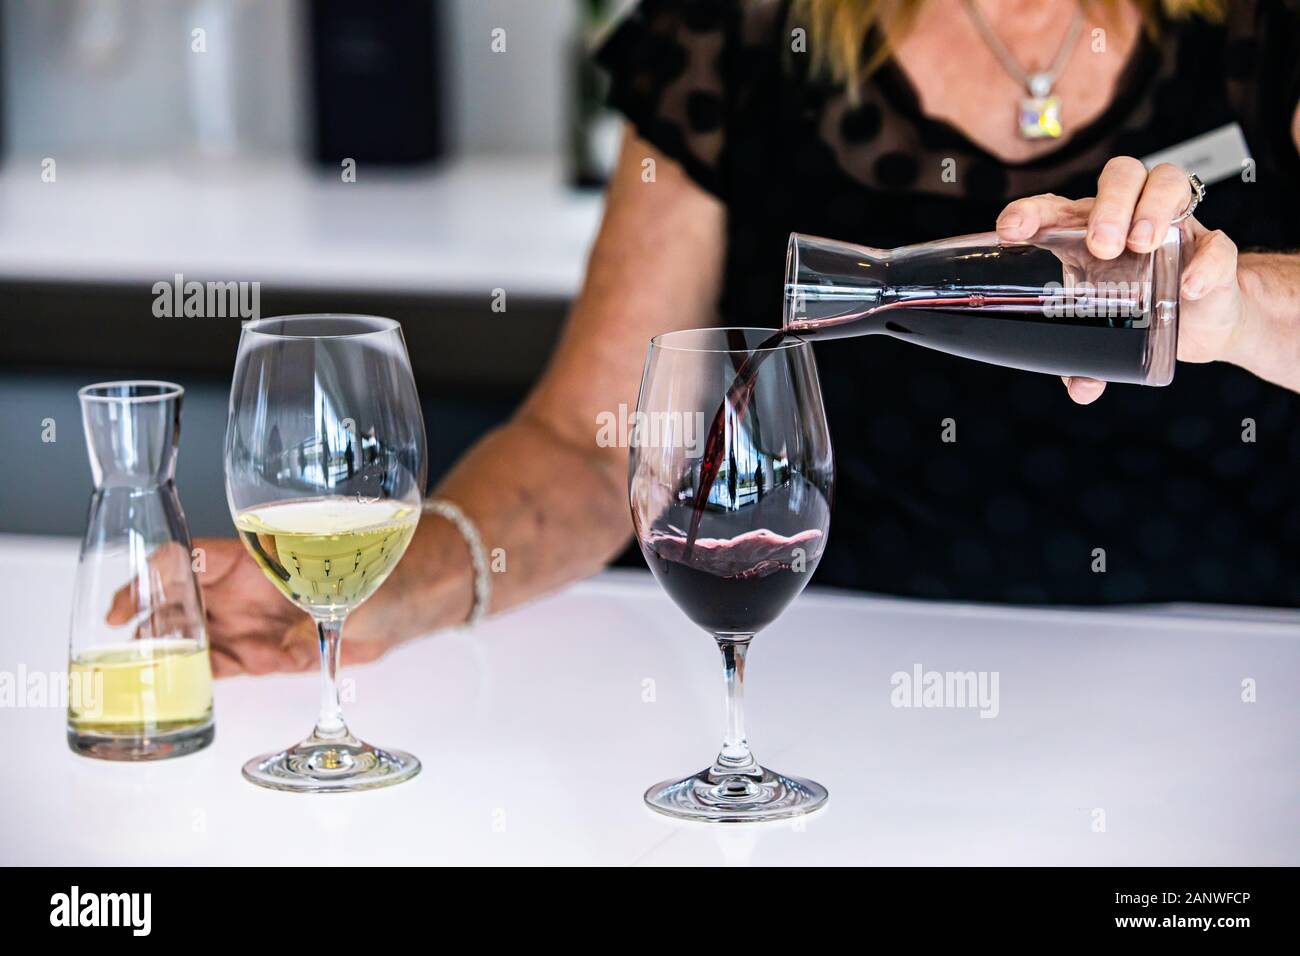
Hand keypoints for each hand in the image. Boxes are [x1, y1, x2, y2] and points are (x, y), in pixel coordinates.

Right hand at [109, 538, 398, 676]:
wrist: (404, 600)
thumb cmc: (376, 567)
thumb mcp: (345, 580)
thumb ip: (311, 611)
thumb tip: (286, 648)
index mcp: (246, 555)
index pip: (180, 559)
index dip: (146, 580)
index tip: (123, 609)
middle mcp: (238, 587)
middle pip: (175, 606)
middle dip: (164, 632)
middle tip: (167, 655)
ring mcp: (248, 619)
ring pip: (199, 644)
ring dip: (210, 660)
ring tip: (253, 656)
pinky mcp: (266, 651)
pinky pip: (233, 667)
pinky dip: (243, 671)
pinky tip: (273, 661)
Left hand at [995, 158, 1244, 402]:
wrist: (1200, 320)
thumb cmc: (1137, 310)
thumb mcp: (1104, 336)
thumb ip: (1087, 361)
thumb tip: (1082, 388)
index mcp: (1086, 231)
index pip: (1055, 206)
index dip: (1031, 210)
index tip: (1012, 230)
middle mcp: (1129, 214)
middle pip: (1119, 175)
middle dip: (1107, 205)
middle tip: (1101, 246)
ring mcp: (1175, 223)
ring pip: (1166, 179)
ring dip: (1151, 207)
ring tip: (1142, 246)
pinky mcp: (1212, 246)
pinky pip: (1216, 241)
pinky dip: (1204, 261)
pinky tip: (1188, 286)